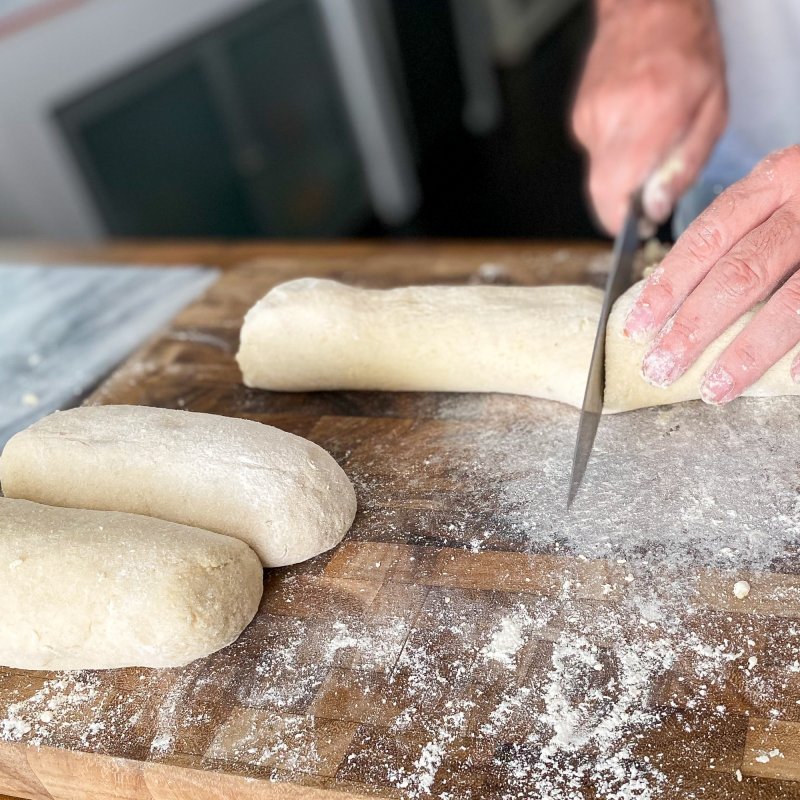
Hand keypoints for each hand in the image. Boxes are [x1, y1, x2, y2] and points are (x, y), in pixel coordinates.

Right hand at [572, 0, 726, 232]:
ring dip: (623, 170)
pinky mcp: (579, 117)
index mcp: (649, 118)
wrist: (648, 7)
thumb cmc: (689, 52)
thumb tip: (655, 209)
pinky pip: (595, 153)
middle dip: (621, 202)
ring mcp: (588, 118)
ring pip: (599, 173)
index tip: (635, 227)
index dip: (619, 222)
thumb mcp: (712, 111)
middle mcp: (611, 119)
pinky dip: (615, 150)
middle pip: (599, 191)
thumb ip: (684, 166)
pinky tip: (632, 124)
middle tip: (647, 191)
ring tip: (646, 137)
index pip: (613, 193)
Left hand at [625, 146, 799, 403]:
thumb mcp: (784, 188)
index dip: (668, 286)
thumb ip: (743, 230)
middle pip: (741, 273)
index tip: (636, 327)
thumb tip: (676, 300)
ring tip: (714, 389)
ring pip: (792, 302)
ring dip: (747, 351)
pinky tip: (790, 379)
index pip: (707, 237)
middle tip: (660, 368)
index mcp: (776, 179)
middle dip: (695, 328)